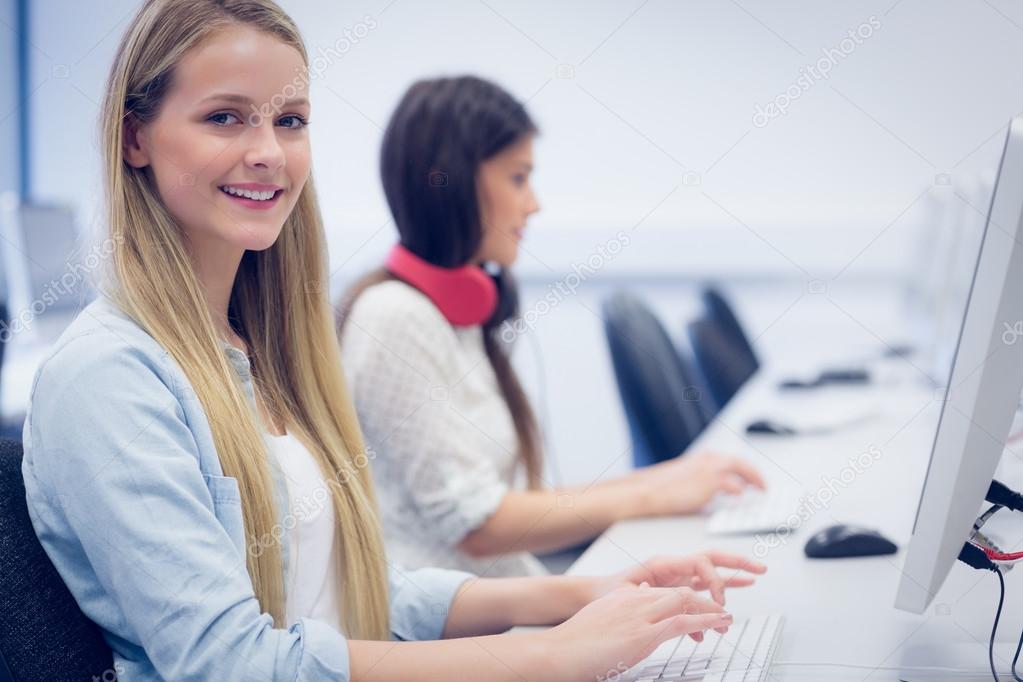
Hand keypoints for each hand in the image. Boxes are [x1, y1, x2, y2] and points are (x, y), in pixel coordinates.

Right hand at [541, 583, 732, 681]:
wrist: (559, 651)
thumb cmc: (575, 642)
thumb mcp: (601, 619)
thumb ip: (621, 611)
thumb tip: (636, 607)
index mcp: (625, 597)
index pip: (664, 590)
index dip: (686, 599)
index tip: (698, 609)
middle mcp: (635, 599)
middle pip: (680, 590)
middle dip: (705, 599)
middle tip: (721, 613)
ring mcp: (639, 615)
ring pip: (686, 600)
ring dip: (711, 609)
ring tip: (726, 619)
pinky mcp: (643, 634)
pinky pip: (682, 621)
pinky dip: (705, 620)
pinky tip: (718, 624)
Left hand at [592, 551, 766, 606]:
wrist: (592, 596)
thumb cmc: (606, 592)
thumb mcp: (625, 593)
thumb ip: (648, 594)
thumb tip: (670, 600)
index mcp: (663, 564)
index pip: (700, 563)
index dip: (715, 580)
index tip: (718, 602)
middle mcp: (673, 567)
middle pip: (712, 559)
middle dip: (737, 562)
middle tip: (759, 568)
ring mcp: (676, 577)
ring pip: (711, 574)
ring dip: (733, 576)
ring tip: (756, 577)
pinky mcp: (675, 588)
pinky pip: (703, 589)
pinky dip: (719, 592)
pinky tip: (735, 593)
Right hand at [631, 451, 765, 515]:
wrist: (648, 492)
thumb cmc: (660, 489)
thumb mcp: (684, 481)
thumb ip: (700, 484)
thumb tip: (710, 496)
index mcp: (703, 458)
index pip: (730, 460)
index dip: (744, 470)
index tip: (750, 479)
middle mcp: (709, 460)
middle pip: (741, 462)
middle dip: (754, 473)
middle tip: (763, 485)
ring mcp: (710, 469)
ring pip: (741, 469)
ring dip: (754, 480)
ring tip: (761, 490)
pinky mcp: (709, 482)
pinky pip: (733, 485)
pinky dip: (740, 490)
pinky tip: (741, 497)